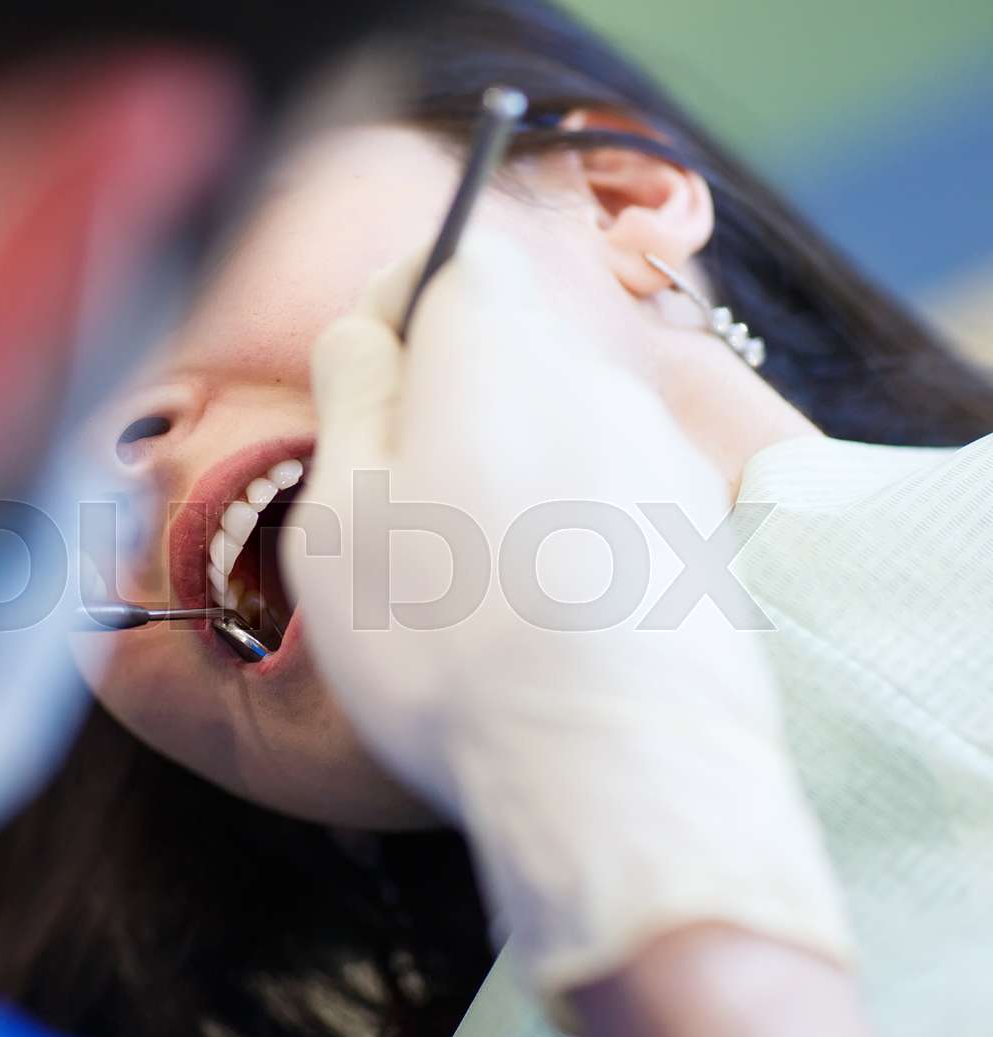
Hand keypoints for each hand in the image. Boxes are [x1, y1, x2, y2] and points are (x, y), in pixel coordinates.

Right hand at [281, 227, 852, 1001]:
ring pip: (556, 426)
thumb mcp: (340, 516)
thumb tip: (368, 335)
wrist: (614, 775)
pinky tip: (535, 622)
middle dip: (441, 401)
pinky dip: (563, 529)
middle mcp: (598, 381)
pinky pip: (609, 497)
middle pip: (505, 346)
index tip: (362, 383)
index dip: (390, 307)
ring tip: (462, 586)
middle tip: (393, 507)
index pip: (447, 255)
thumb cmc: (445, 643)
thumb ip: (351, 396)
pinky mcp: (702, 537)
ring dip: (501, 470)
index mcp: (497, 351)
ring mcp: (663, 459)